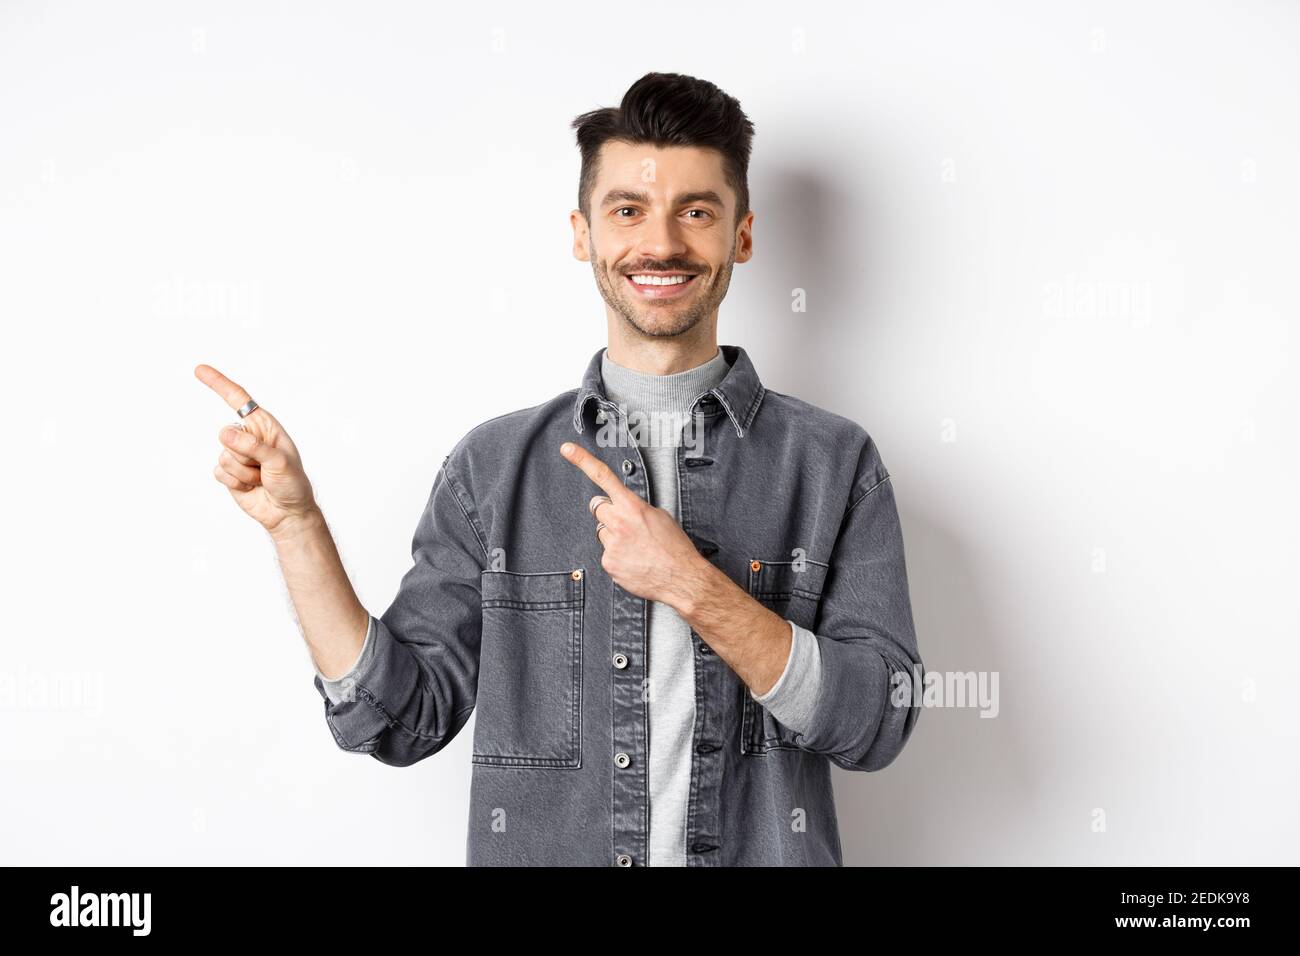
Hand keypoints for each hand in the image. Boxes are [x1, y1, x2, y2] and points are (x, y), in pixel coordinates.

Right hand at [195, 364, 318, 537]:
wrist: (287, 513)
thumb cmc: (292, 483)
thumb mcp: (279, 462)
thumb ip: (253, 446)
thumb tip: (224, 432)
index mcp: (265, 426)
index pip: (239, 400)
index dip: (219, 384)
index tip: (199, 369)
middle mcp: (248, 437)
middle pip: (227, 435)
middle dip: (245, 455)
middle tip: (266, 468)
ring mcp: (237, 455)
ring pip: (223, 456)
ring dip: (244, 473)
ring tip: (261, 479)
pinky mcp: (228, 472)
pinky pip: (219, 472)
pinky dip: (235, 483)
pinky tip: (251, 487)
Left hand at [560, 441, 704, 609]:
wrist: (681, 577)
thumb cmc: (675, 548)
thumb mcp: (661, 516)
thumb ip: (638, 508)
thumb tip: (627, 508)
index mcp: (632, 506)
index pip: (603, 476)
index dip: (582, 460)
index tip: (568, 449)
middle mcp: (619, 522)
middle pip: (598, 507)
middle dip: (608, 512)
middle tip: (625, 523)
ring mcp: (612, 544)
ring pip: (602, 532)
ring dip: (614, 536)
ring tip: (636, 546)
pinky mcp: (609, 563)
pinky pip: (607, 553)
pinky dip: (618, 556)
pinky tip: (634, 559)